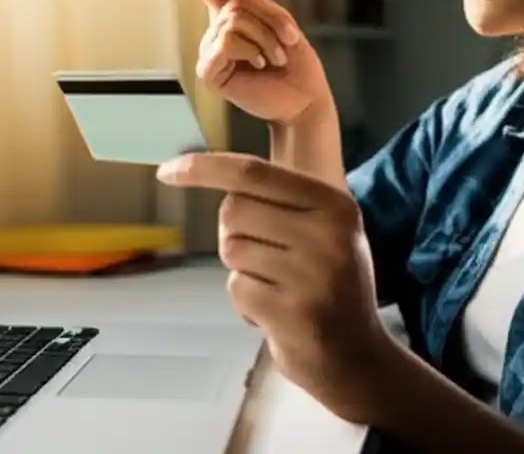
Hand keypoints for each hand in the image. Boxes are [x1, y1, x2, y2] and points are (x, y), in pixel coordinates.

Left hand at [156, 151, 396, 423]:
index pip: (253, 172)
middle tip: (265, 258)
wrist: (356, 357)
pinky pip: (236, 287)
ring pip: (231, 249)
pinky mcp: (290, 312)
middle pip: (233, 209)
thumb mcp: (325, 229)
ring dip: (243, 269)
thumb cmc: (328, 283)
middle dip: (234, 232)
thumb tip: (201, 167)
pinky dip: (245, 302)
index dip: (203, 168)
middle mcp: (327, 234)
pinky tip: (276, 313)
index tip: (167, 170)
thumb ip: (279, 198)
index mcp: (335, 204)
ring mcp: (310, 274)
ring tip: (278, 287)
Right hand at [195, 0, 330, 125]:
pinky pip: (225, 42)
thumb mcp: (280, 22)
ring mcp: (210, 53)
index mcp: (230, 19)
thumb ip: (255, 2)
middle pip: (233, 4)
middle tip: (288, 40)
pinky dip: (250, 50)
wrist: (305, 99)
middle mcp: (215, 34)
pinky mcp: (209, 72)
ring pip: (231, 21)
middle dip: (268, 19)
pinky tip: (260, 65)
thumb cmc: (295, 64)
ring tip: (276, 57)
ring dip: (264, 37)